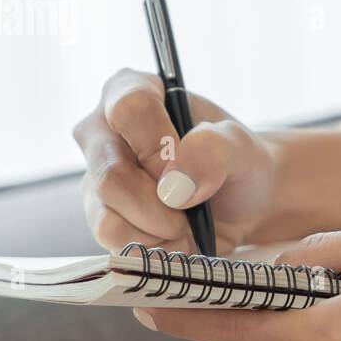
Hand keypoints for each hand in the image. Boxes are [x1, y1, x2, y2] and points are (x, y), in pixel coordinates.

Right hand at [72, 68, 340, 253]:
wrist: (244, 201)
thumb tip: (173, 185)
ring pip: (108, 216)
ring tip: (189, 224)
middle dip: (159, 206)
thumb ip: (213, 150)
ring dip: (159, 231)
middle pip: (110, 175)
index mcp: (131, 91)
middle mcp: (102, 131)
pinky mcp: (100, 216)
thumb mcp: (240, 147)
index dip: (159, 147)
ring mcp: (96, 176)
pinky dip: (155, 249)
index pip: (128, 110)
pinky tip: (178, 239)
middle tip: (193, 209)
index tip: (187, 171)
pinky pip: (115, 242)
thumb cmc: (238, 162)